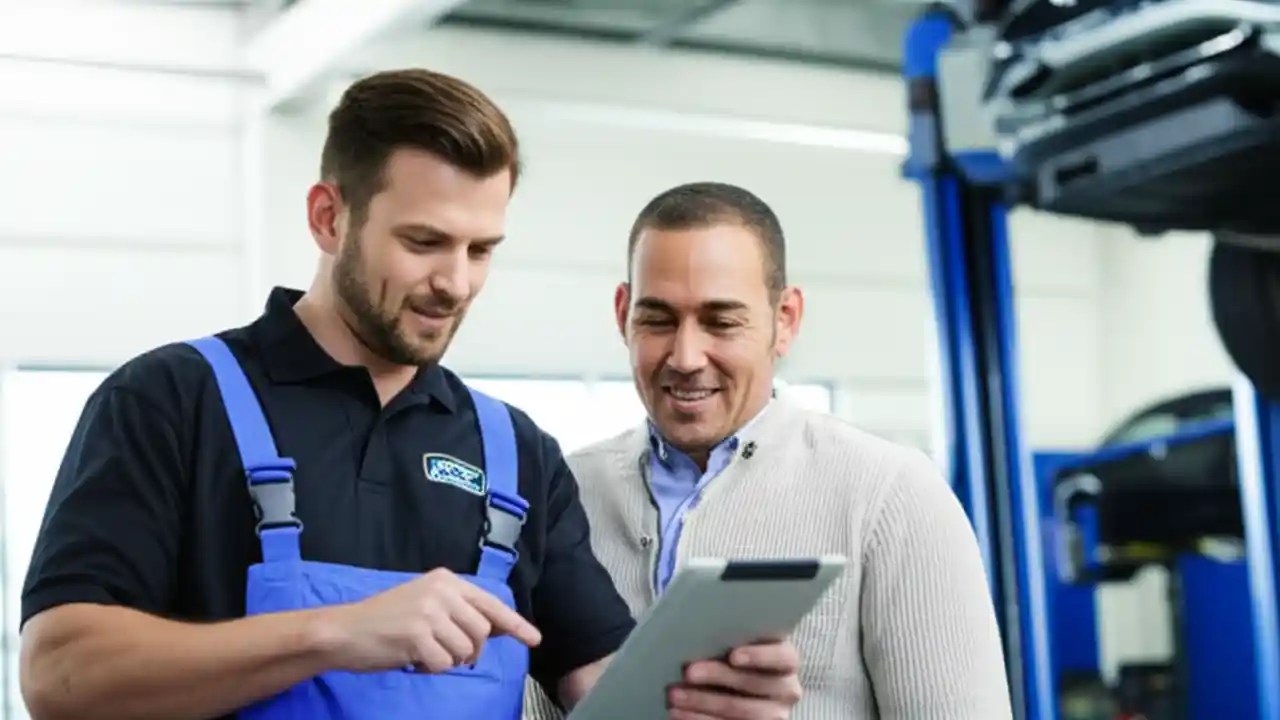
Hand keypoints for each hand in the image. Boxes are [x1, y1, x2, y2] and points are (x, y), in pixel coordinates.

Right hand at [320, 568, 541, 673]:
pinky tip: (411, 658)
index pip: (490, 604)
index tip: (534, 639)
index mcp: (446, 580)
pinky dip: (430, 668)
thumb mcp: (427, 606)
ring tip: (422, 651)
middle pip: (482, 632)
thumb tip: (500, 629)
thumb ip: (461, 613)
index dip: (514, 624)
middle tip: (445, 652)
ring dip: (447, 660)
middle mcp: (441, 591)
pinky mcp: (417, 635)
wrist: (344, 631)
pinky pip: (443, 664)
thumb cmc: (386, 621)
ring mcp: (429, 612)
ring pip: (465, 651)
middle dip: (470, 651)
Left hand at [666, 638, 802, 718]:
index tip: (733, 656)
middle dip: (719, 677)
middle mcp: (787, 689)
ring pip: (741, 712)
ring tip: (675, 696)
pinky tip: (678, 714)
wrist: (734, 687)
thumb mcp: (737, 644)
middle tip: (688, 672)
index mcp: (787, 660)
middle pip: (755, 683)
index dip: (760, 656)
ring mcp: (774, 714)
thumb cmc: (731, 656)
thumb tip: (696, 628)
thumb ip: (728, 637)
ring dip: (703, 703)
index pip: (783, 657)